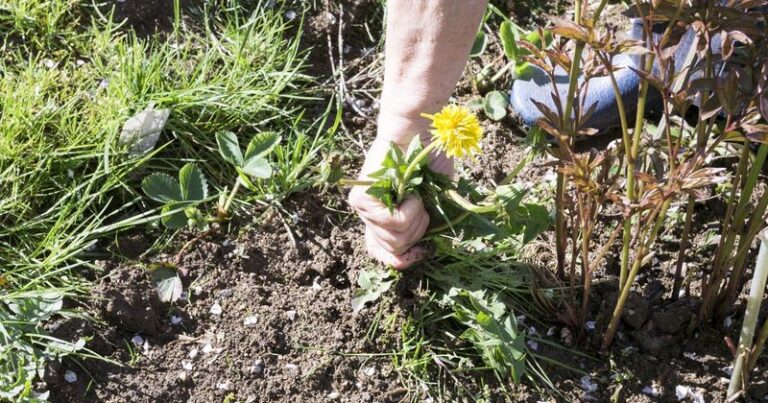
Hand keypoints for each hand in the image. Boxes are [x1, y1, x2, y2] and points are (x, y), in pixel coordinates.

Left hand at [348, 137, 452, 269]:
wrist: (418, 132)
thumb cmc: (428, 162)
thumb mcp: (429, 201)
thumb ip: (419, 227)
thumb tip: (408, 259)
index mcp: (382, 219)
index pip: (381, 254)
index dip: (402, 261)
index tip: (421, 252)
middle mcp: (368, 217)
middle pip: (394, 250)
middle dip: (417, 233)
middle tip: (422, 206)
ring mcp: (362, 209)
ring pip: (395, 239)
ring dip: (416, 219)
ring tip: (415, 194)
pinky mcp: (361, 200)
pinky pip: (393, 222)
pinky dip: (411, 209)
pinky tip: (409, 189)